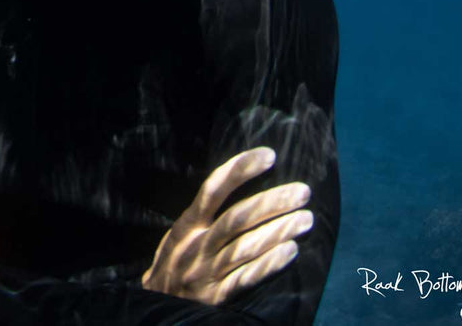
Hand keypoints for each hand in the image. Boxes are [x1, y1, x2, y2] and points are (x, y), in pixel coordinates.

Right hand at [141, 147, 312, 304]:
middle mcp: (195, 245)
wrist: (155, 306)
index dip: (240, 170)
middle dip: (272, 202)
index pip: (212, 189)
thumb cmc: (177, 262)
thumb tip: (242, 185)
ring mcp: (204, 271)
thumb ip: (205, 216)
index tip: (269, 155)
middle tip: (303, 191)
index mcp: (187, 225)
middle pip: (236, 218)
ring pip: (244, 247)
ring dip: (278, 231)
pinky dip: (268, 265)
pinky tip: (291, 251)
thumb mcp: (181, 234)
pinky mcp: (214, 297)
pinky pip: (244, 278)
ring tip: (306, 219)